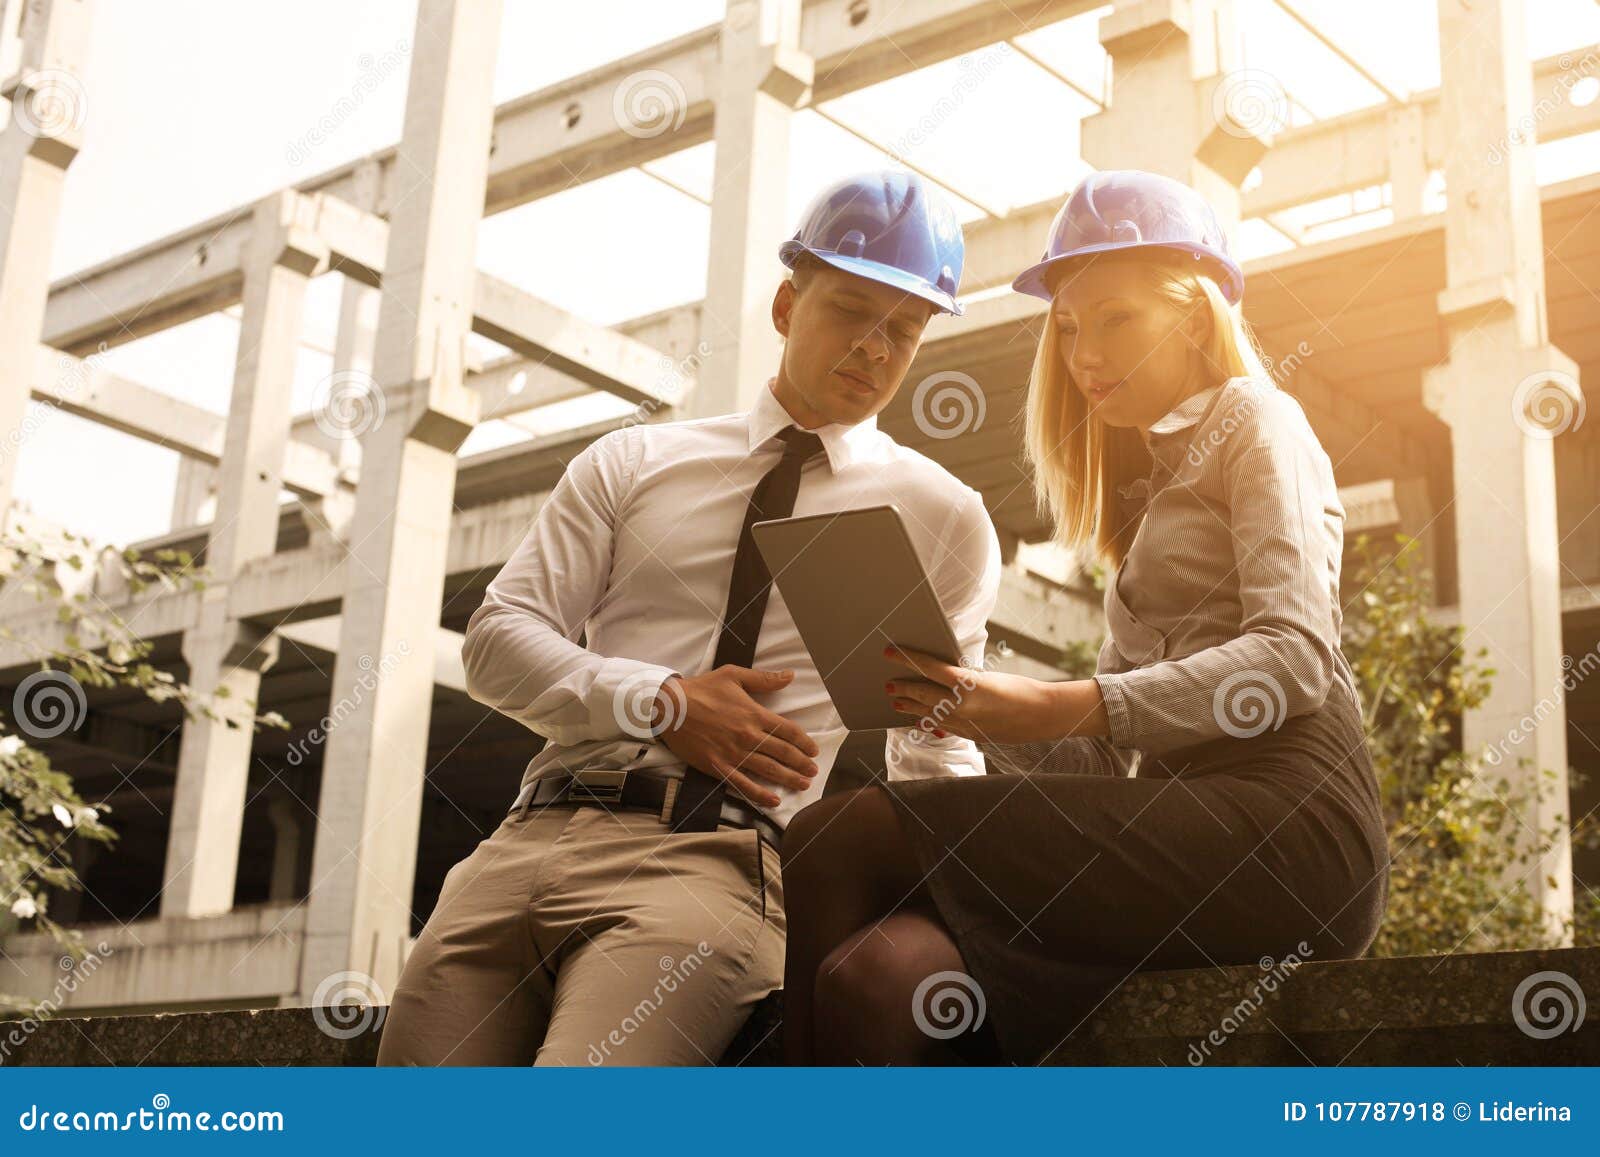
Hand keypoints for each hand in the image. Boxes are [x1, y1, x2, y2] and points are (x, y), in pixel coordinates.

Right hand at [651, 666, 819, 807]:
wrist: (669, 706)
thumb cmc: (701, 689)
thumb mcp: (733, 675)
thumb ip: (764, 679)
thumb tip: (790, 676)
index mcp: (754, 714)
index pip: (788, 731)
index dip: (804, 742)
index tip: (813, 750)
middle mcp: (748, 735)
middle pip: (783, 753)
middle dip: (801, 763)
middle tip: (813, 771)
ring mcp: (733, 753)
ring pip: (768, 770)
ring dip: (789, 779)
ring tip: (803, 785)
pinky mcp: (718, 766)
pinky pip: (743, 784)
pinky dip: (760, 794)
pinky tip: (774, 800)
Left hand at [882, 645, 1107, 744]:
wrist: (1041, 715)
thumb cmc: (1018, 688)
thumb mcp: (986, 677)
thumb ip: (961, 679)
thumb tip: (937, 677)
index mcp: (967, 683)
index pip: (928, 668)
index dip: (906, 659)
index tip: (889, 652)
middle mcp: (962, 705)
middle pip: (923, 694)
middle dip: (903, 688)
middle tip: (887, 684)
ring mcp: (964, 723)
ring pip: (929, 714)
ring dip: (910, 708)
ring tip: (895, 702)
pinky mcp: (969, 735)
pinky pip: (942, 727)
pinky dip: (928, 720)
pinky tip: (919, 718)